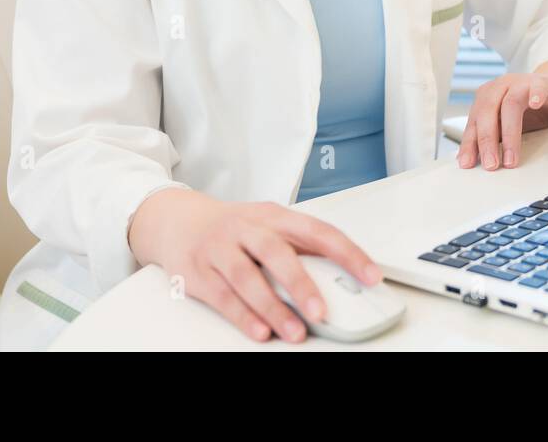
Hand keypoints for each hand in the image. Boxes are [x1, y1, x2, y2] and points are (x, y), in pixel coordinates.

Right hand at [127, 188, 381, 343]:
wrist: (176, 219)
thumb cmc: (233, 227)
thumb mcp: (268, 225)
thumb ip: (299, 248)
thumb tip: (341, 278)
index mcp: (273, 215)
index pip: (317, 230)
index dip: (347, 252)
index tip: (370, 275)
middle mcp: (246, 228)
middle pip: (276, 252)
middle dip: (301, 283)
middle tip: (322, 311)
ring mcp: (220, 249)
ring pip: (247, 277)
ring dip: (272, 307)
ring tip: (295, 332)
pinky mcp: (198, 272)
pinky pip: (222, 296)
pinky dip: (242, 315)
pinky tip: (259, 330)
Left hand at [457, 57, 547, 170]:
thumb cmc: (531, 109)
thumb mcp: (509, 126)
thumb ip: (495, 138)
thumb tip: (480, 162)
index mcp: (487, 98)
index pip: (474, 122)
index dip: (469, 143)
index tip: (468, 164)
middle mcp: (500, 87)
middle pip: (488, 112)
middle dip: (487, 141)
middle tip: (491, 165)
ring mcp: (521, 83)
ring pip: (511, 104)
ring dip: (510, 133)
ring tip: (511, 157)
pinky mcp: (543, 83)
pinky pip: (538, 87)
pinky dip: (536, 95)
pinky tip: (535, 104)